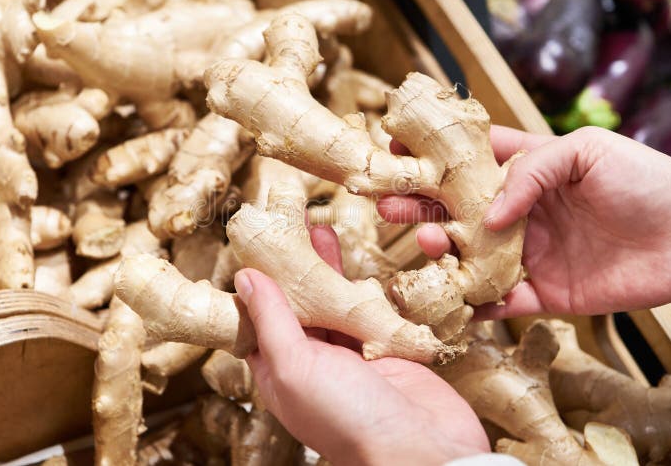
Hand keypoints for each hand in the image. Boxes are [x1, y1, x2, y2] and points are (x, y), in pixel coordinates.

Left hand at [233, 225, 488, 465]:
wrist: (425, 449)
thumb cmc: (351, 420)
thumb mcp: (296, 367)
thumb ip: (271, 321)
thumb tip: (245, 279)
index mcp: (280, 374)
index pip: (257, 322)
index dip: (255, 284)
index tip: (254, 245)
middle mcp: (312, 366)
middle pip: (297, 306)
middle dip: (292, 267)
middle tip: (290, 227)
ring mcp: (350, 358)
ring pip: (332, 304)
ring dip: (326, 270)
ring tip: (320, 231)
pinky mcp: (384, 350)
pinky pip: (368, 312)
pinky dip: (362, 288)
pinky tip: (358, 264)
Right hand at [378, 126, 670, 318]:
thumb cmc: (642, 180)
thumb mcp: (585, 151)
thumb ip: (530, 171)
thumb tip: (488, 216)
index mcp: (527, 169)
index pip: (470, 158)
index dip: (432, 153)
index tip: (396, 146)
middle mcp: (520, 211)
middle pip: (458, 209)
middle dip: (421, 205)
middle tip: (387, 204)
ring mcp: (528, 252)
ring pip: (470, 254)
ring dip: (441, 249)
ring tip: (427, 241)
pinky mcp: (542, 292)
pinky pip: (498, 300)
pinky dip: (472, 301)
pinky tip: (448, 294)